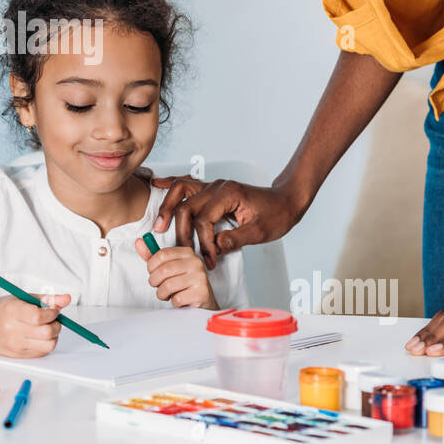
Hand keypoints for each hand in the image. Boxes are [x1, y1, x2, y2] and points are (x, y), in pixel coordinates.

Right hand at [0, 293, 68, 357]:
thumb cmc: (2, 310)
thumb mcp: (22, 298)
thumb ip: (46, 299)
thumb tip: (66, 299)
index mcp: (12, 311)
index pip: (39, 316)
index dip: (52, 312)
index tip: (53, 309)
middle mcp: (12, 330)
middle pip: (47, 332)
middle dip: (56, 324)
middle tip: (52, 318)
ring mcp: (15, 345)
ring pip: (48, 345)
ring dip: (53, 336)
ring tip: (45, 327)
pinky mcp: (19, 355)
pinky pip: (42, 352)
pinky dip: (46, 343)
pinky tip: (38, 336)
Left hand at [134, 238, 216, 308]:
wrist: (202, 300)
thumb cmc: (183, 283)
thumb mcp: (167, 267)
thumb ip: (153, 256)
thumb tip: (139, 242)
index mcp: (187, 252)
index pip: (162, 254)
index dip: (151, 266)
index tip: (152, 272)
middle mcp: (195, 262)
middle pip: (164, 270)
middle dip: (155, 281)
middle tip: (157, 286)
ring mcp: (200, 277)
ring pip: (168, 286)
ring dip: (162, 294)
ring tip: (166, 294)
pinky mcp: (201, 293)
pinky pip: (177, 298)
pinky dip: (173, 302)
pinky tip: (178, 299)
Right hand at [151, 175, 303, 269]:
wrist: (286, 200)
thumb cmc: (277, 214)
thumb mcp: (261, 231)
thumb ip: (236, 238)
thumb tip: (216, 245)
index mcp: (227, 194)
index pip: (204, 220)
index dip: (203, 243)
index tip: (209, 259)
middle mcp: (216, 186)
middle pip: (186, 206)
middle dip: (181, 232)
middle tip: (183, 253)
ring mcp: (212, 186)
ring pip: (180, 190)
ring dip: (167, 207)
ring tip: (159, 225)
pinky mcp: (212, 190)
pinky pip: (186, 184)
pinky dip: (171, 185)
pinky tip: (157, 184)